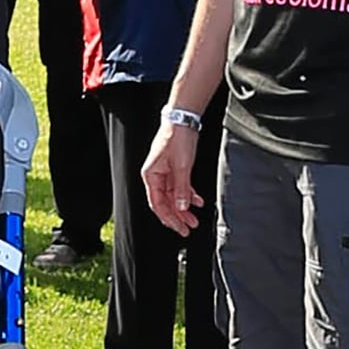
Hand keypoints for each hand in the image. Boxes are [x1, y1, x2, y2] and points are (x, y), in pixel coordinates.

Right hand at [141, 122, 201, 236]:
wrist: (183, 120)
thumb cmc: (177, 139)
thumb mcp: (182, 167)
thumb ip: (181, 189)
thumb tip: (181, 207)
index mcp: (151, 176)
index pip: (158, 204)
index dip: (169, 218)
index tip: (180, 228)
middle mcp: (155, 176)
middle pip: (165, 203)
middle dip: (177, 216)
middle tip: (188, 228)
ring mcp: (165, 173)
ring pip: (173, 196)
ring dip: (184, 208)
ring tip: (194, 219)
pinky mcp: (174, 168)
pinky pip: (180, 187)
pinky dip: (188, 195)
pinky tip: (197, 202)